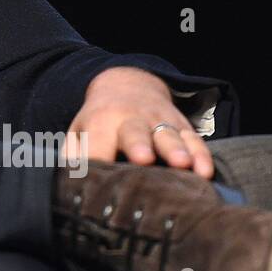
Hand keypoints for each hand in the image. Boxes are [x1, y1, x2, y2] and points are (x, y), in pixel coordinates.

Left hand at [64, 66, 212, 178]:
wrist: (127, 85)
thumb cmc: (98, 121)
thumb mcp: (78, 132)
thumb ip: (71, 157)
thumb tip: (66, 185)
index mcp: (100, 122)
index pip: (97, 145)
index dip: (99, 161)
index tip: (100, 182)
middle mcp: (130, 119)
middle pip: (135, 133)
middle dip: (139, 145)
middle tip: (143, 159)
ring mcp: (159, 121)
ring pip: (169, 135)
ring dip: (176, 150)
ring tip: (183, 165)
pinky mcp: (182, 125)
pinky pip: (194, 138)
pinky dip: (201, 154)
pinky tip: (206, 171)